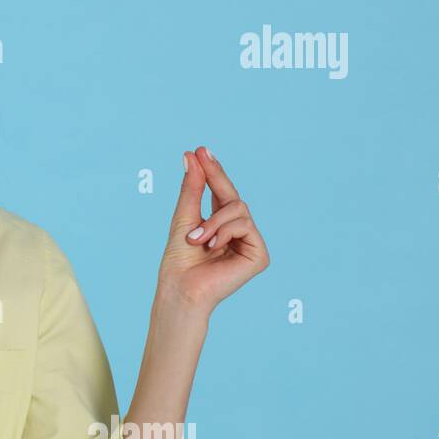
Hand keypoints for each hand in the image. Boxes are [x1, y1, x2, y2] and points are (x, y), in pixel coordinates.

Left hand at [157, 146, 269, 316]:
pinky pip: (245, 225)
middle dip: (216, 176)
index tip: (201, 150)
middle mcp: (237, 233)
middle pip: (232, 195)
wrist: (181, 287)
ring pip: (238, 208)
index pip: (220, 194)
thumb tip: (193, 157)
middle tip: (201, 155)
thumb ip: (193, 188)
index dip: (213, 172)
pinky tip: (212, 248)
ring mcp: (249, 243)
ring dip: (213, 220)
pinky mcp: (259, 255)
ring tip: (194, 239)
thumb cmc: (179, 260)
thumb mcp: (184, 217)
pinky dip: (224, 232)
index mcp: (219, 226)